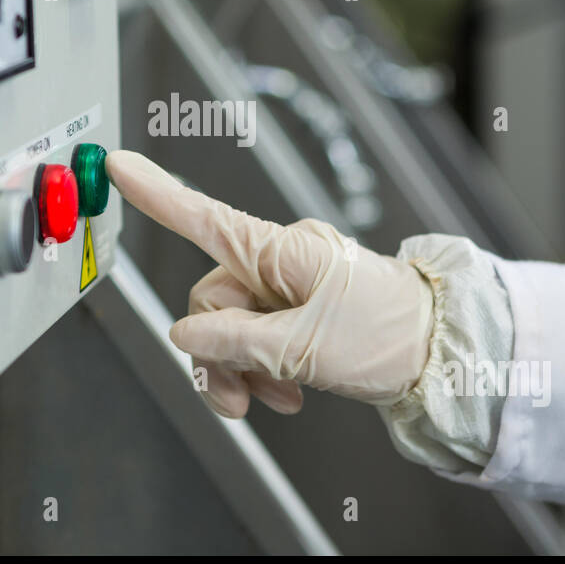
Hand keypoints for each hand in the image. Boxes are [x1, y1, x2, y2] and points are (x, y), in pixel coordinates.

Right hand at [105, 151, 435, 418]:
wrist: (445, 356)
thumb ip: (234, 340)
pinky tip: (288, 391)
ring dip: (243, 369)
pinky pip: (258, 336)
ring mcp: (291, 285)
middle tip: (243, 398)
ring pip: (232, 326)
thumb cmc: (391, 338)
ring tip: (277, 398)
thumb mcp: (305, 348)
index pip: (206, 219)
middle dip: (220, 353)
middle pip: (213, 301)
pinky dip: (263, 368)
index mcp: (283, 251)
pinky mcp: (301, 310)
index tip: (119, 165)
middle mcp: (282, 260)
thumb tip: (183, 334)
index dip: (158, 195)